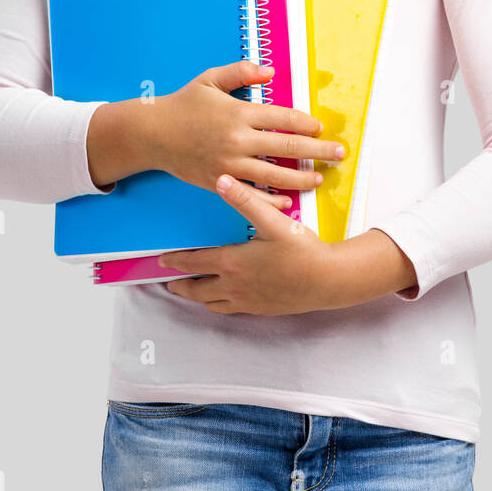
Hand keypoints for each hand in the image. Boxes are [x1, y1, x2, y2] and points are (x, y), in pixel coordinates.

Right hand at [147, 60, 344, 196]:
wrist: (152, 134)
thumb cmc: (182, 104)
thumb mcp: (210, 79)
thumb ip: (241, 72)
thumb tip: (270, 71)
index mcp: (239, 112)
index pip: (284, 118)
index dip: (306, 123)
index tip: (320, 127)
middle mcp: (237, 139)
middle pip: (287, 148)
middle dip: (318, 151)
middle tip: (339, 154)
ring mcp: (229, 164)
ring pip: (275, 176)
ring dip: (301, 179)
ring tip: (319, 179)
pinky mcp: (220, 182)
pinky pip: (252, 195)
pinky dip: (271, 201)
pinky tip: (288, 201)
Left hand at [161, 173, 339, 315]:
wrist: (329, 280)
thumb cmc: (302, 250)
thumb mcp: (273, 220)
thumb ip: (245, 199)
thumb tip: (222, 179)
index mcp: (232, 263)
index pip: (194, 262)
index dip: (176, 261)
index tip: (162, 261)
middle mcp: (235, 286)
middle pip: (197, 290)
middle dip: (181, 285)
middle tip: (170, 282)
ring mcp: (248, 301)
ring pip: (212, 304)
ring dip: (198, 298)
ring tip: (192, 292)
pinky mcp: (261, 309)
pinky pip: (231, 310)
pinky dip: (219, 305)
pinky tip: (224, 300)